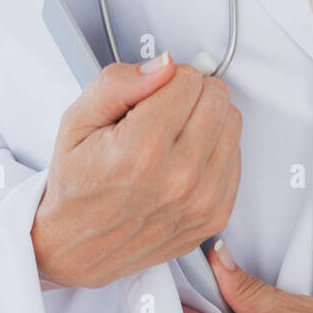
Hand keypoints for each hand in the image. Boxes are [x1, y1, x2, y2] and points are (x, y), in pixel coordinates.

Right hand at [31, 53, 241, 289]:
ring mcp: (201, 200)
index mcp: (142, 148)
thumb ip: (118, 83)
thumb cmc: (76, 186)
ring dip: (207, 120)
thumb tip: (162, 65)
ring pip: (232, 123)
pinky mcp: (215, 217)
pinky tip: (183, 159)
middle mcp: (179, 177)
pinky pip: (236, 158)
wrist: (76, 247)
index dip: (166, 79)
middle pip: (217, 98)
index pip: (189, 79)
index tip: (150, 95)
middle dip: (190, 95)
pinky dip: (214, 150)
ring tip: (173, 136)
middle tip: (162, 112)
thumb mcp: (77, 121)